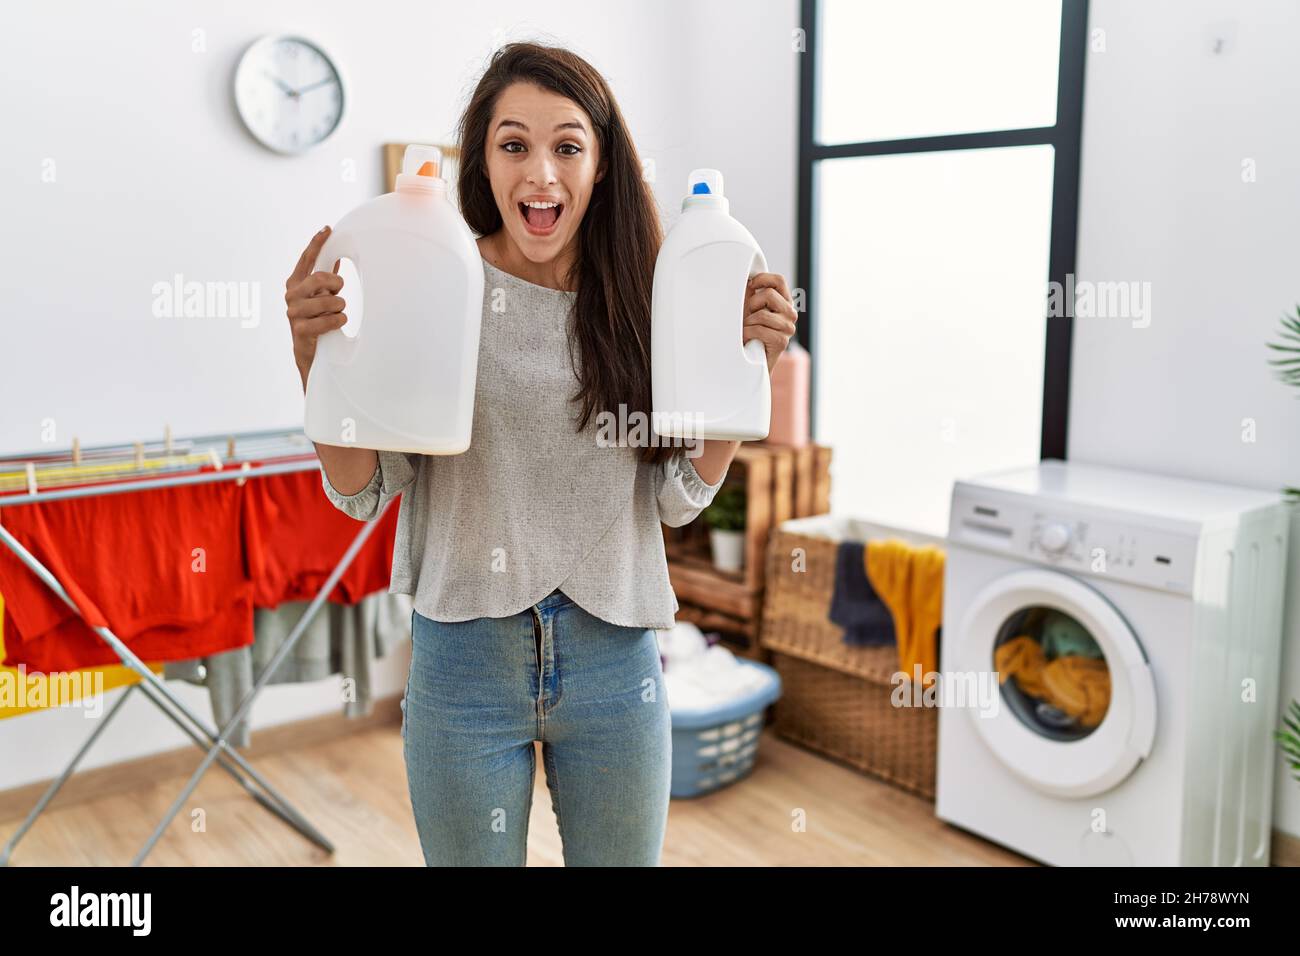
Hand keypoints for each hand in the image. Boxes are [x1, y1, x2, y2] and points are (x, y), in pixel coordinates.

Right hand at [285, 226, 345, 386]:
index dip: (316, 244)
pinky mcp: (300, 329)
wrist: (310, 354)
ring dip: (339, 308)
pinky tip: (337, 323)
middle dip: (337, 285)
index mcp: (295, 283)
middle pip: (321, 278)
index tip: (327, 230)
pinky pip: (329, 319)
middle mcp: (291, 294)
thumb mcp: (321, 296)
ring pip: (330, 301)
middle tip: (340, 292)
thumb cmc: (317, 320)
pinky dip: (338, 321)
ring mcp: (293, 312)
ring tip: (336, 314)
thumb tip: (337, 257)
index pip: (306, 259)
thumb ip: (325, 279)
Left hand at [742, 272, 797, 373]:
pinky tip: (747, 339)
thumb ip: (753, 292)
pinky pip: (759, 329)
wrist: (749, 360)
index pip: (779, 281)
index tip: (751, 286)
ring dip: (748, 322)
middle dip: (752, 304)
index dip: (762, 279)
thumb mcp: (750, 307)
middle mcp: (790, 314)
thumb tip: (746, 275)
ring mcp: (788, 328)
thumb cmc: (748, 331)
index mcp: (784, 302)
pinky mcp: (781, 342)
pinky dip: (747, 333)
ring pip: (761, 314)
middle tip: (749, 317)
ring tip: (747, 330)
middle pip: (769, 294)